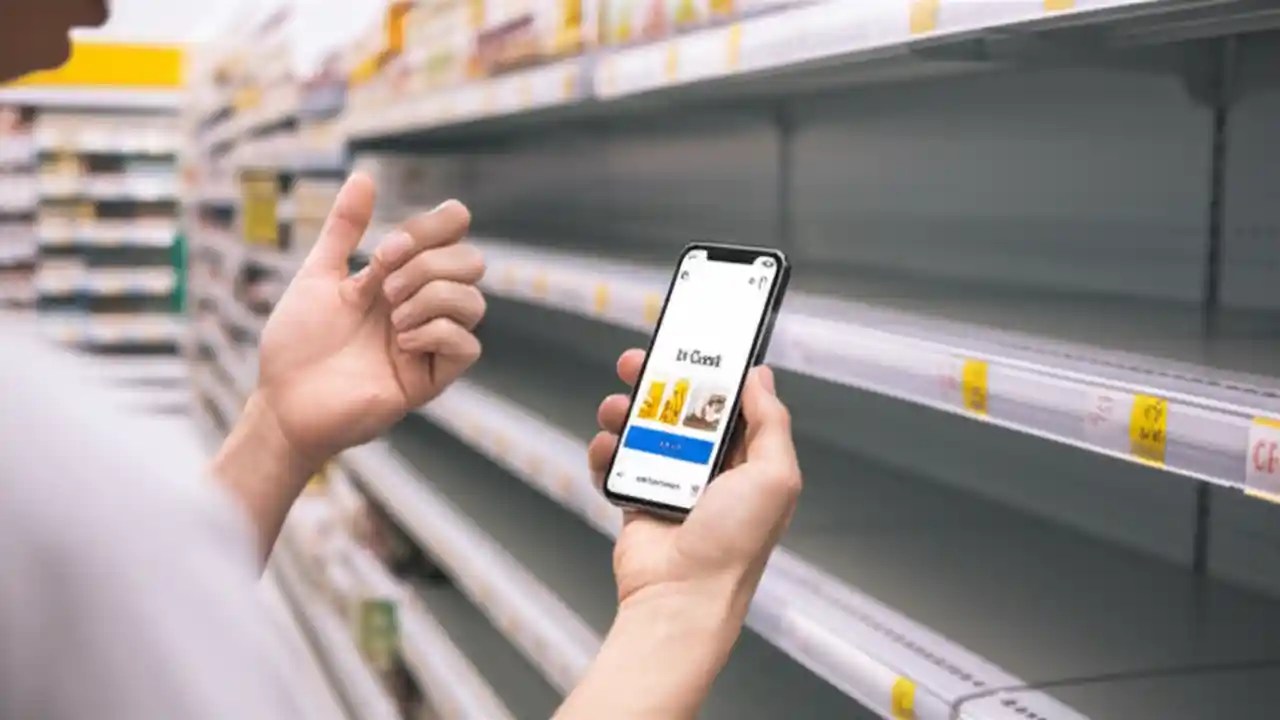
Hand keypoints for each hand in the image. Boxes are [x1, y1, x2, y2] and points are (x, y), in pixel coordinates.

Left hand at [214, 173, 483, 557]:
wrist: (283, 400)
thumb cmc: (296, 342)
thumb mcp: (318, 274)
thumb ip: (345, 228)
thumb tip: (364, 176)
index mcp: (402, 276)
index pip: (452, 234)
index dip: (434, 227)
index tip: (386, 250)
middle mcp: (423, 305)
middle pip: (472, 262)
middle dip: (428, 264)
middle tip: (383, 287)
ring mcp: (430, 341)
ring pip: (474, 302)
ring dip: (431, 298)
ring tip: (392, 319)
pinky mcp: (432, 378)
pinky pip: (467, 345)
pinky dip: (435, 332)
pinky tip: (401, 342)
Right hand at [588, 350, 800, 618]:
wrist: (682, 596)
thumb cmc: (734, 544)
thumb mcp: (775, 476)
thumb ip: (772, 422)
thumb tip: (761, 377)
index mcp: (748, 462)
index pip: (730, 404)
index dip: (710, 373)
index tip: (690, 346)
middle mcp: (710, 471)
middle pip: (680, 410)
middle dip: (657, 383)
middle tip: (635, 363)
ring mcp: (670, 485)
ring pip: (642, 431)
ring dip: (624, 412)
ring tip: (614, 408)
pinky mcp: (636, 500)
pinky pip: (615, 464)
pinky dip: (604, 450)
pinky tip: (604, 447)